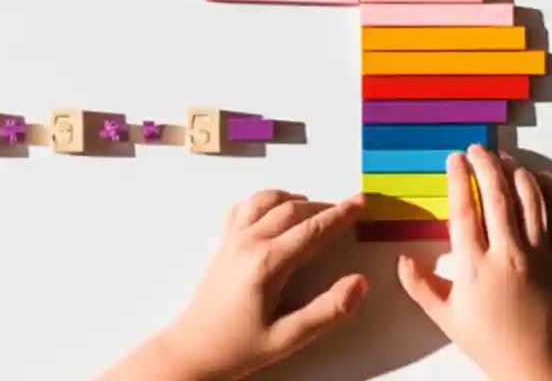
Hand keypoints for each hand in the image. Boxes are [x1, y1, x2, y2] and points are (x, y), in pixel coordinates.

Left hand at [100, 190, 366, 380]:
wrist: (193, 352)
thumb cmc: (237, 348)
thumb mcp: (288, 338)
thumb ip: (327, 311)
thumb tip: (358, 284)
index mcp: (268, 264)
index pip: (313, 229)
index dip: (341, 214)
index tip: (359, 202)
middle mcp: (248, 243)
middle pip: (292, 209)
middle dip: (323, 207)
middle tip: (346, 209)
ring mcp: (232, 240)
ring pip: (266, 201)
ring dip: (293, 199)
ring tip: (314, 208)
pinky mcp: (222, 244)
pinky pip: (243, 208)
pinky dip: (263, 201)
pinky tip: (272, 210)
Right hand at [397, 146, 551, 380]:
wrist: (540, 366)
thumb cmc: (491, 343)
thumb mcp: (446, 318)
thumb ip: (420, 286)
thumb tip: (402, 259)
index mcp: (474, 266)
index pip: (463, 208)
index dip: (457, 178)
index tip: (454, 159)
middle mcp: (507, 253)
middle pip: (496, 194)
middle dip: (485, 163)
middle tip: (477, 149)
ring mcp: (539, 253)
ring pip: (529, 198)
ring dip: (516, 171)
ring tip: (504, 159)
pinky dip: (550, 190)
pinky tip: (540, 178)